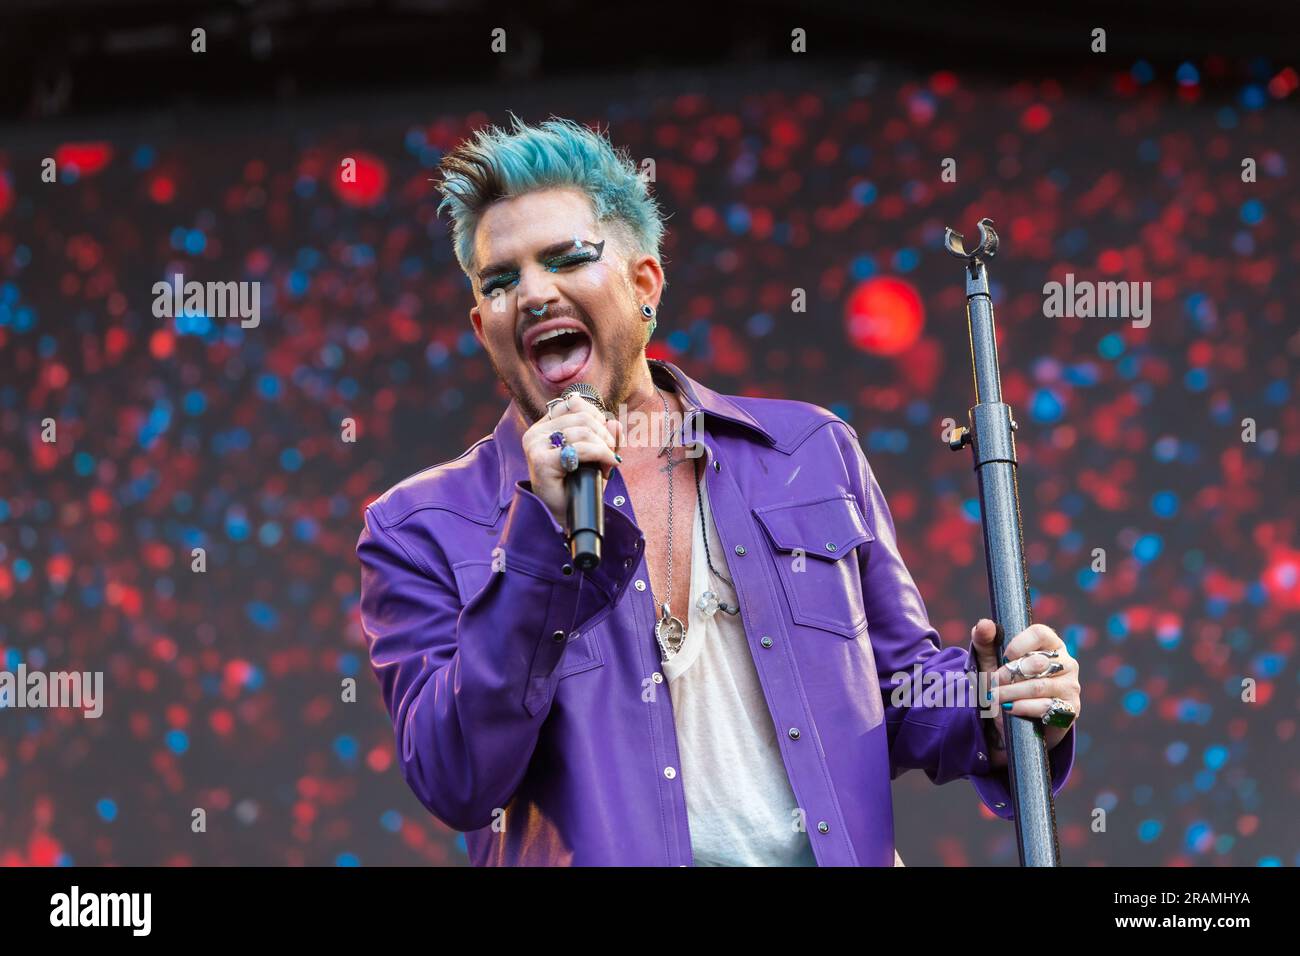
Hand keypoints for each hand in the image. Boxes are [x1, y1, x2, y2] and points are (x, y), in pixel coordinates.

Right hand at [523, 392, 622, 526]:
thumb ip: (606, 438)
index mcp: (544, 427)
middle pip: (581, 416)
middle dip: (604, 434)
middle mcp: (535, 433)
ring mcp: (535, 446)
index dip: (595, 415)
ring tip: (607, 461)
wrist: (565, 518)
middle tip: (610, 453)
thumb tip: (614, 420)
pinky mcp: (541, 461)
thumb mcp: (596, 458)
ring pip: (583, 430)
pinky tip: (608, 465)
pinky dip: (601, 454)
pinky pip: (580, 448)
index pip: (573, 403)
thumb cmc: (577, 487)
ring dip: (604, 446)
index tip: (604, 436)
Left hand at [971, 619, 1080, 768]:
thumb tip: (985, 624)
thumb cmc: (1004, 681)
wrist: (1013, 716)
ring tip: (994, 697)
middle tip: (993, 682)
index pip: (1040, 633)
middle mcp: (1065, 662)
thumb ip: (985, 641)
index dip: (1019, 644)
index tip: (1004, 656)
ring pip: (1038, 686)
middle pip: (1038, 662)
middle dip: (1009, 674)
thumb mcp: (990, 660)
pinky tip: (1009, 708)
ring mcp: (1070, 686)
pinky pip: (1045, 707)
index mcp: (1050, 644)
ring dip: (1010, 693)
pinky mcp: (1070, 708)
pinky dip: (1022, 707)